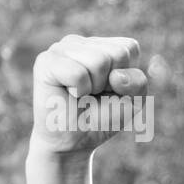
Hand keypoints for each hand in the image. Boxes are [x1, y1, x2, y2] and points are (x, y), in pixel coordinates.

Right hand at [30, 35, 148, 155]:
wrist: (73, 140)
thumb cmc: (102, 117)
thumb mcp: (133, 101)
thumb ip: (138, 83)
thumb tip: (115, 75)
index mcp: (102, 45)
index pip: (129, 48)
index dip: (127, 78)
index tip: (111, 90)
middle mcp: (80, 42)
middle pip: (117, 53)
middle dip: (111, 83)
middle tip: (94, 95)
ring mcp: (61, 48)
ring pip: (99, 61)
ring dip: (95, 88)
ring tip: (82, 94)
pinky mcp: (46, 61)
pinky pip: (77, 73)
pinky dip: (80, 91)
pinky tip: (69, 94)